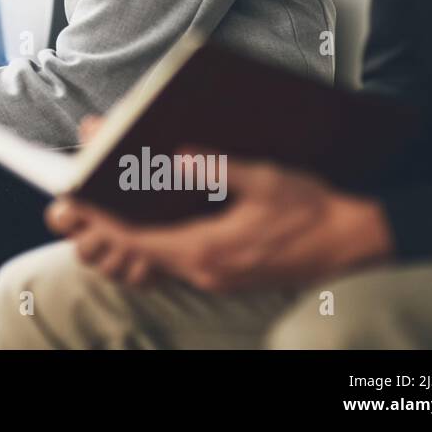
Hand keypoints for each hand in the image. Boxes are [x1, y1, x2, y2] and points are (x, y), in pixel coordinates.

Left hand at [45, 156, 393, 292]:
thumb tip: (180, 154)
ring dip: (129, 234)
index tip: (78, 205)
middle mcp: (206, 270)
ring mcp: (215, 276)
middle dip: (107, 227)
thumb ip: (220, 168)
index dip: (104, 224)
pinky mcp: (225, 274)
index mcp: (209, 250)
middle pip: (140, 252)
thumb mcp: (266, 179)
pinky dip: (154, 240)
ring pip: (156, 258)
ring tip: (104, 202)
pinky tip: (148, 216)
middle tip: (79, 200)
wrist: (354, 241)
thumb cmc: (313, 209)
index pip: (139, 242)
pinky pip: (176, 259)